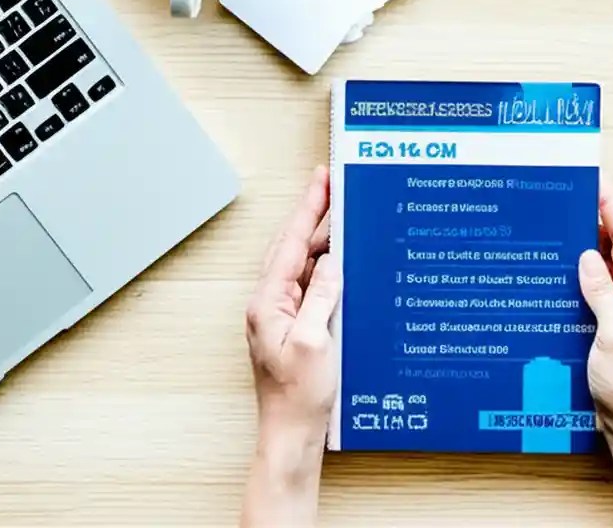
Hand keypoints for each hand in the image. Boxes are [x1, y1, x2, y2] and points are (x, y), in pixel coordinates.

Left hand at [242, 167, 339, 526]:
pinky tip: (344, 260)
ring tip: (345, 215)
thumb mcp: (316, 340)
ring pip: (302, 264)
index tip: (321, 180)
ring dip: (322, 240)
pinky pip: (309, 284)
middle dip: (314, 215)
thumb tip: (332, 262)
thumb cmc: (299, 396)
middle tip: (335, 187)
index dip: (308, 208)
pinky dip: (326, 266)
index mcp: (268, 302)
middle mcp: (269, 303)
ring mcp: (280, 314)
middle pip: (293, 246)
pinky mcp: (292, 326)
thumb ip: (321, 296)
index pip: (291, 243)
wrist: (291, 432)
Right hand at [577, 180, 612, 455]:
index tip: (598, 182)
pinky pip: (595, 292)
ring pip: (603, 269)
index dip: (612, 210)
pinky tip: (562, 264)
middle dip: (597, 219)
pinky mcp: (609, 326)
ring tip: (565, 216)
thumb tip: (588, 258)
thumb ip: (602, 295)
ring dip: (586, 245)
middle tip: (575, 191)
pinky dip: (579, 277)